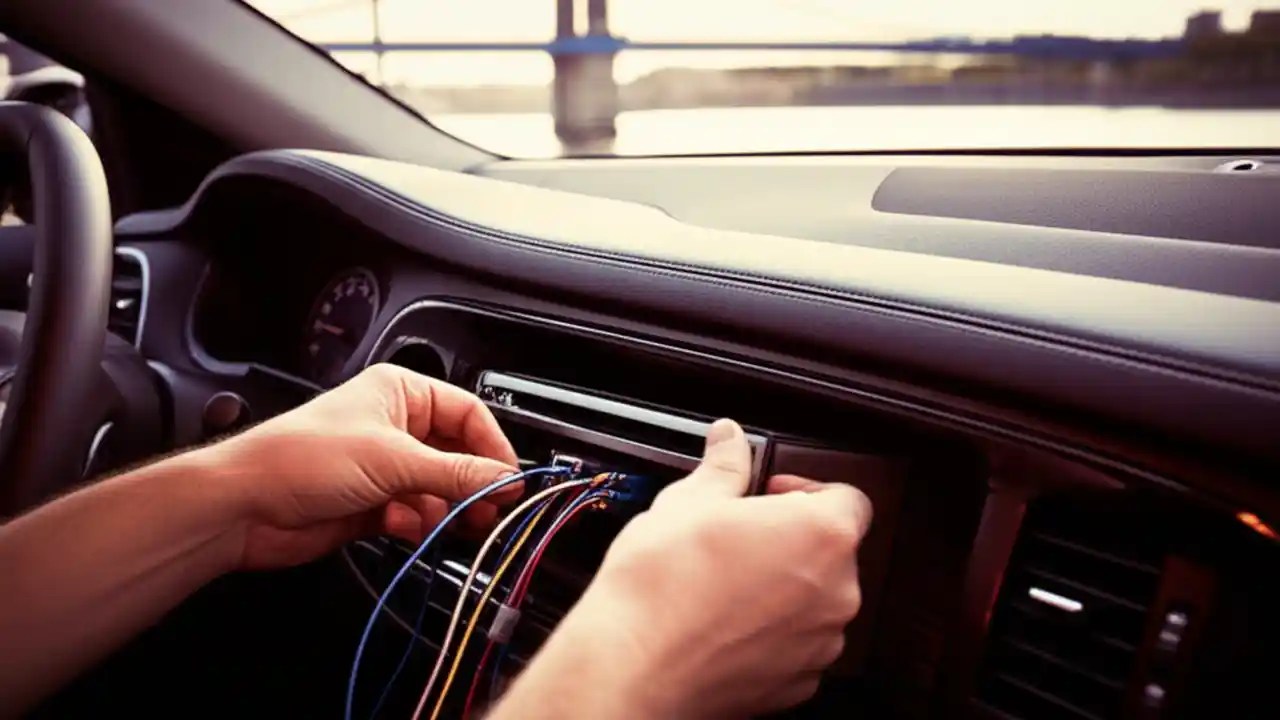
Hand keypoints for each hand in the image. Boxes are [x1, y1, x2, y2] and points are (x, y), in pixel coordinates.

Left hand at [201, 364, 518, 569]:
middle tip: (489, 510)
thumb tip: (504, 479)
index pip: (469, 414)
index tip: (511, 480)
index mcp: (402, 393)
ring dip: (443, 508)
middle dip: (472, 484)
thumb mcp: (392, 460)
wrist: (244, 507)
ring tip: (447, 522)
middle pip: (458, 455)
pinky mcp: (373, 504)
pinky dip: (414, 524)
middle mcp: (396, 426)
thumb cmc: (300, 459)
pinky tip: (399, 527)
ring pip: (439, 490)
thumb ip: (456, 473)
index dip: (493, 447)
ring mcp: (384, 467)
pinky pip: (416, 515)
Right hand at [493, 419, 871, 718]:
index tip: (769, 495)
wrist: (633, 667)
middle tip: (737, 537)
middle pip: (831, 552)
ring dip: (782, 587)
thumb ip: (724, 466)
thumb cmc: (660, 587)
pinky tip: (723, 621)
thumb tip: (730, 439)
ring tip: (723, 582)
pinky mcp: (798, 683)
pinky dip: (771, 632)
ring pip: (814, 600)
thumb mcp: (687, 504)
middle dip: (789, 540)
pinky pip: (797, 644)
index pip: (848, 498)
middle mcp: (836, 592)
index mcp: (821, 535)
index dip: (807, 491)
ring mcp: (820, 643)